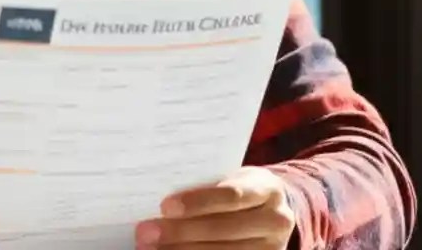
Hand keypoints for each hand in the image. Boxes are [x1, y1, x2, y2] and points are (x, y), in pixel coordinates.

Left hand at [135, 167, 294, 248]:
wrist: (274, 212)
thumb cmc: (241, 190)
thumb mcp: (233, 179)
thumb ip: (206, 187)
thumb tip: (162, 204)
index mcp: (267, 190)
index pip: (231, 196)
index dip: (198, 202)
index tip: (165, 206)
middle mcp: (275, 221)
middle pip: (223, 229)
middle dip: (180, 232)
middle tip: (146, 232)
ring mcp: (271, 248)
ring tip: (150, 248)